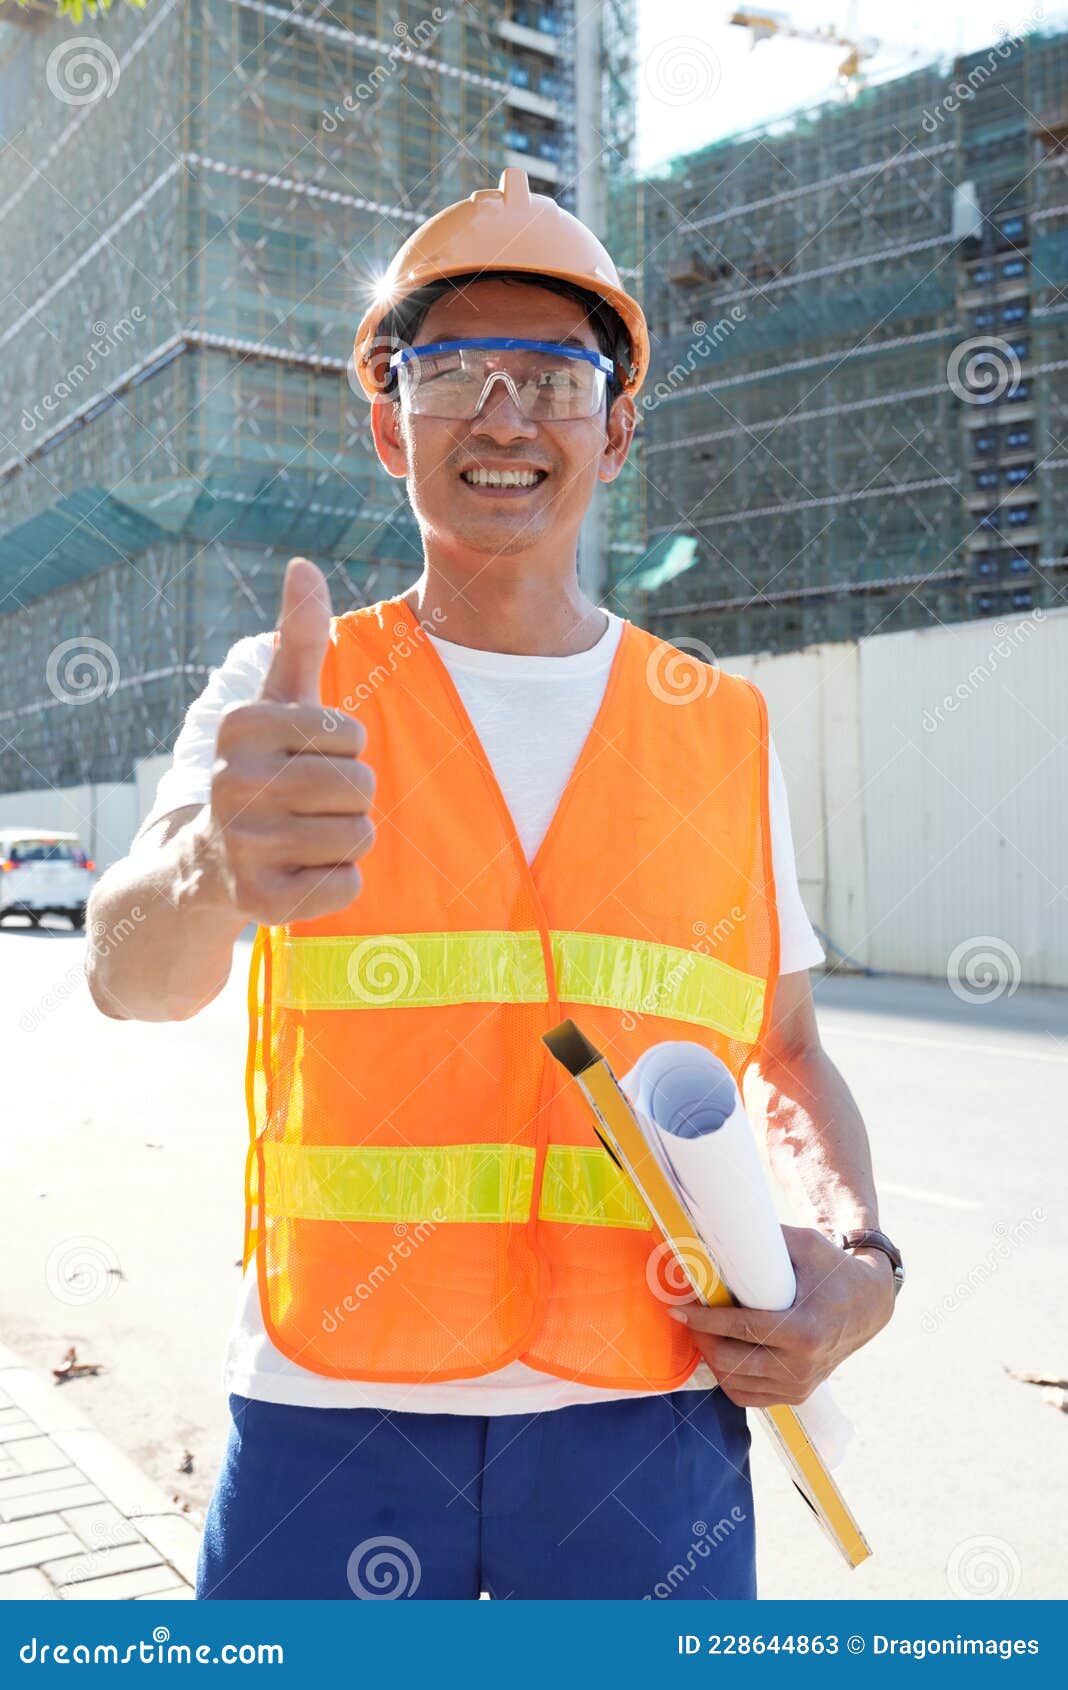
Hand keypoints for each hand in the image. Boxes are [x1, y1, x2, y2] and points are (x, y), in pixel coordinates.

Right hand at [198, 556, 374, 925]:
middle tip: (308, 806)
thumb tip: (305, 565)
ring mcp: (243, 846)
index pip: (351, 733)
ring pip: (359, 835)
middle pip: (360, 787)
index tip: (303, 758)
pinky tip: (297, 875)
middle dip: (351, 798)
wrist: (203, 867)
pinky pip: (348, 886)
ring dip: (345, 840)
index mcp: (241, 727)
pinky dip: (336, 884)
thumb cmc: (261, 772)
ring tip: (302, 838)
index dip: (343, 749)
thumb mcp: (276, 706)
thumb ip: (297, 638)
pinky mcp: (260, 903)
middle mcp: (230, 782)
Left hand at [668, 1224, 895, 1408]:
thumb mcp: (806, 1245)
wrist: (869, 1305)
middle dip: (702, 1339)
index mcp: (805, 1330)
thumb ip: (765, 1241)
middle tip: (688, 1317)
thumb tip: (719, 1227)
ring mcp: (800, 1385)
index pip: (742, 1329)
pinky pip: (748, 1397)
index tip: (679, 1309)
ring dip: (711, 1358)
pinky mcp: (797, 1395)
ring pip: (736, 1383)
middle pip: (732, 1361)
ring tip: (702, 1332)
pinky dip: (727, 1378)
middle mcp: (802, 1365)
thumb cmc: (834, 1270)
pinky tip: (720, 1354)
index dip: (705, 1320)